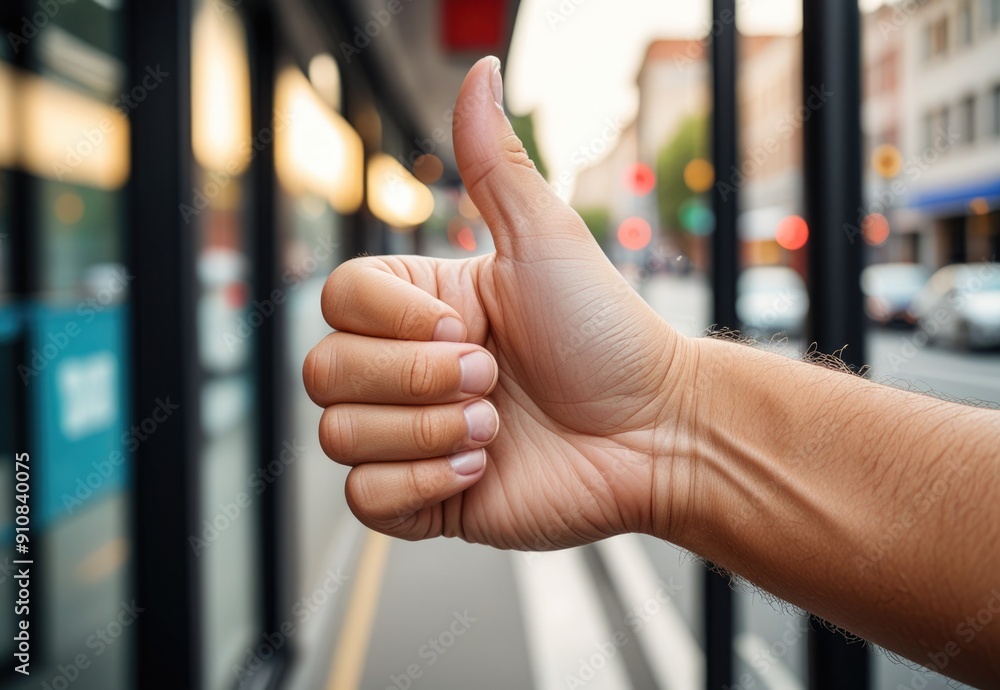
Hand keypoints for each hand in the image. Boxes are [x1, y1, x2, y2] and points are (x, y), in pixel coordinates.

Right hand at [303, 57, 694, 549]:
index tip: (467, 327)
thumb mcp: (546, 239)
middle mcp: (406, 370)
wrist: (656, 432)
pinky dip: (420, 484)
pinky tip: (481, 468)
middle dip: (416, 381)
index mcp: (421, 309)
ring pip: (338, 436)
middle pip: (324, 371)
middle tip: (492, 378)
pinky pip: (364, 500)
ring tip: (495, 427)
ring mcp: (411, 435)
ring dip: (426, 431)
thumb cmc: (606, 334)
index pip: (336, 301)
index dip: (392, 321)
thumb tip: (481, 73)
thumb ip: (495, 165)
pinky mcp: (425, 499)